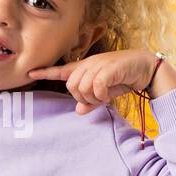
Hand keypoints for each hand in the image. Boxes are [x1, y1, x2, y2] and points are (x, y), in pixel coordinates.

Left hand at [26, 49, 156, 114]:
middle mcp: (89, 64)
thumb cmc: (124, 78)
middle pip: (71, 85)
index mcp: (86, 68)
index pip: (61, 70)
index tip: (29, 72)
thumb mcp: (105, 93)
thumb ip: (91, 101)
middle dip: (81, 97)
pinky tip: (108, 94)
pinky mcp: (109, 68)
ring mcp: (99, 65)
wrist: (146, 67)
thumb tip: (79, 111)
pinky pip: (96, 86)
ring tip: (104, 96)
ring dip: (92, 97)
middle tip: (96, 99)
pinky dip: (101, 95)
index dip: (45, 72)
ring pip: (82, 87)